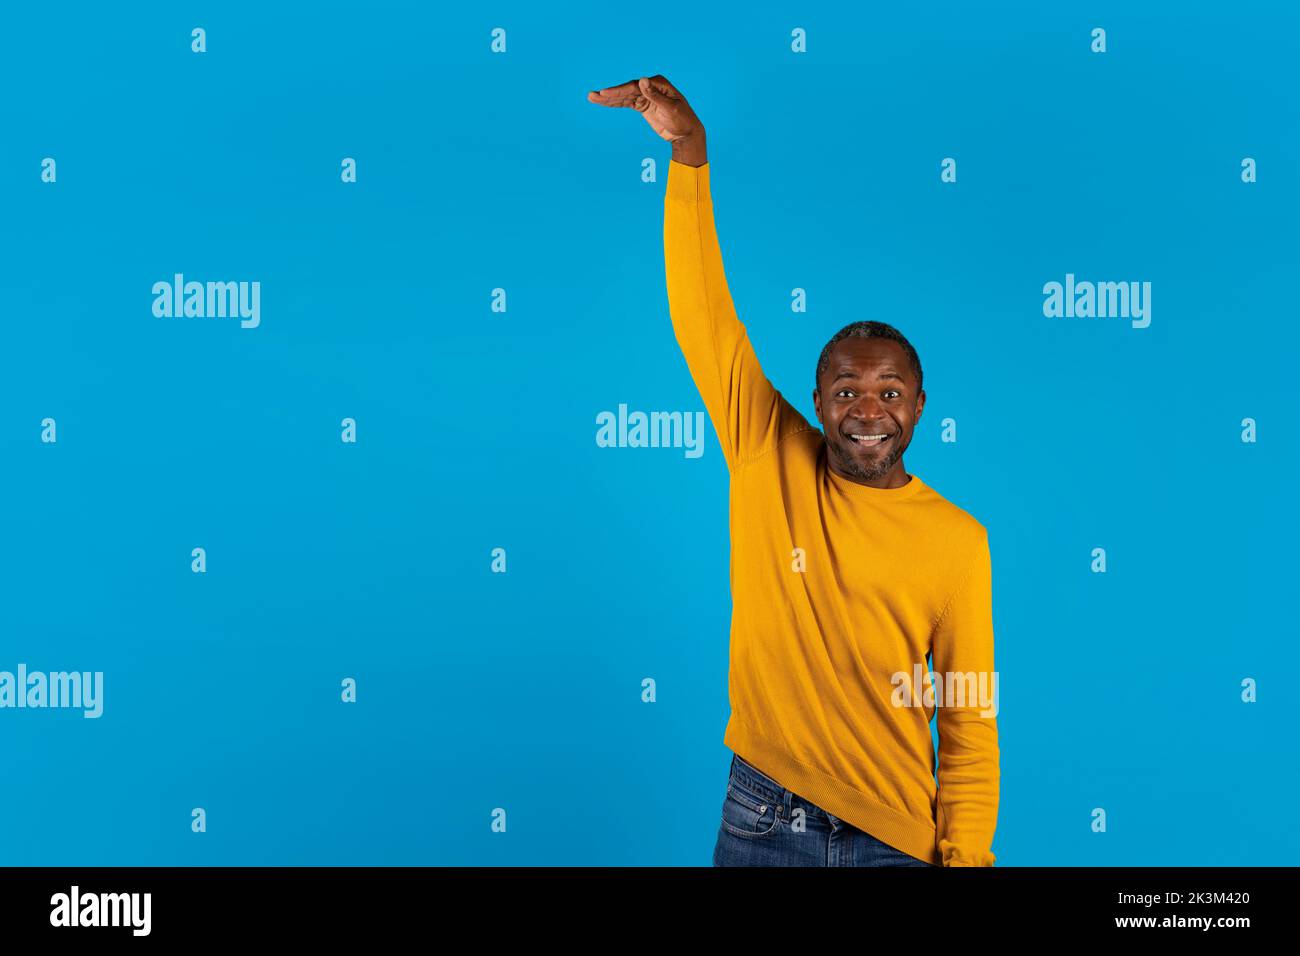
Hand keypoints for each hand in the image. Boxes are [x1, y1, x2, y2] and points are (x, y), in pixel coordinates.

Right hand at [587, 75, 706, 165]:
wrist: (687, 134)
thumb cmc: (683, 120)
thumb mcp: (670, 108)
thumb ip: (655, 96)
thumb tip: (642, 80)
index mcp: (658, 83)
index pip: (635, 86)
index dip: (619, 90)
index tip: (605, 93)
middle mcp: (650, 86)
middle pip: (626, 90)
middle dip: (609, 94)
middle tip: (593, 95)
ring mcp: (645, 96)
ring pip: (624, 96)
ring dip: (608, 98)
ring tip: (591, 98)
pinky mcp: (642, 106)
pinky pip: (626, 103)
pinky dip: (614, 104)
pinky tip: (602, 103)